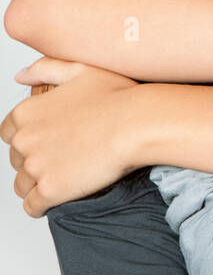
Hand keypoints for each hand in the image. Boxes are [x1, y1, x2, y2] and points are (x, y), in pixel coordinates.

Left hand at [1, 57, 139, 215]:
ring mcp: (37, 167)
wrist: (137, 124)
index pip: (9, 134)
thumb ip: (45, 68)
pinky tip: (55, 202)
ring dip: (36, 186)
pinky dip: (41, 207)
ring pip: (21, 186)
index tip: (46, 145)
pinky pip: (32, 207)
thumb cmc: (117, 98)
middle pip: (16, 160)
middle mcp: (25, 140)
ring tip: (59, 183)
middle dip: (34, 163)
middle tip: (60, 163)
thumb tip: (20, 76)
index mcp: (27, 112)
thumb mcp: (79, 70)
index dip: (28, 141)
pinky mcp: (51, 190)